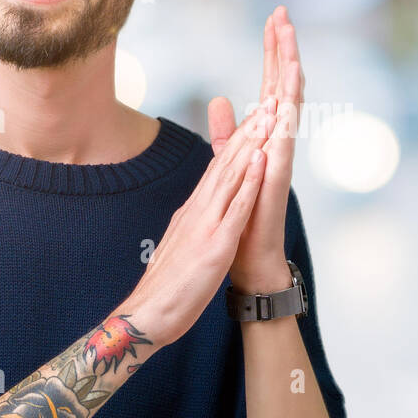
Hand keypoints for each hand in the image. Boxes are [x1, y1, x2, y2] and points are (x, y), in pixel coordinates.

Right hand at [125, 102, 274, 346]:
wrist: (148, 315)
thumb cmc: (167, 286)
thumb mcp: (183, 244)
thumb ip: (193, 223)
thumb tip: (199, 209)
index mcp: (194, 211)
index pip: (220, 168)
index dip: (239, 141)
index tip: (256, 118)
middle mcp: (199, 210)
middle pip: (227, 163)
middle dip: (249, 131)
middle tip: (269, 102)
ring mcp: (207, 224)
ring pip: (232, 176)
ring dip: (252, 144)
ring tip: (269, 116)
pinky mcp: (215, 244)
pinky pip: (236, 208)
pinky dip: (250, 183)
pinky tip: (261, 161)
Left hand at [208, 5, 304, 291]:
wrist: (250, 254)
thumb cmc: (244, 211)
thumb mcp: (230, 162)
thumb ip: (227, 132)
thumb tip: (220, 99)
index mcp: (266, 133)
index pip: (270, 82)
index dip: (272, 51)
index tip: (272, 18)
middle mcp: (279, 138)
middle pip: (283, 84)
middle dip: (282, 49)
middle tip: (282, 14)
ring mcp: (281, 154)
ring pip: (289, 105)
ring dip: (289, 73)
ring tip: (289, 41)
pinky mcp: (277, 173)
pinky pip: (284, 137)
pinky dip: (287, 114)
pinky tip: (286, 92)